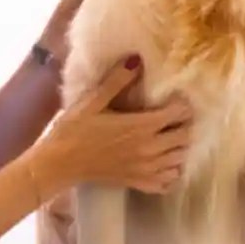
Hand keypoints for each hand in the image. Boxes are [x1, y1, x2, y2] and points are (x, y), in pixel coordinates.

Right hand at [30, 56, 192, 194]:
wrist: (60, 163)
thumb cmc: (74, 129)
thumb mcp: (93, 101)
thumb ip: (117, 81)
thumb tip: (136, 59)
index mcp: (142, 126)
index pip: (178, 115)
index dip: (181, 105)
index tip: (176, 98)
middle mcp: (150, 149)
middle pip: (184, 138)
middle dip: (184, 125)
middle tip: (175, 117)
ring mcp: (146, 169)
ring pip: (179, 159)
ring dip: (179, 148)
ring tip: (169, 137)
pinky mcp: (138, 183)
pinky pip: (167, 182)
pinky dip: (170, 172)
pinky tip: (163, 163)